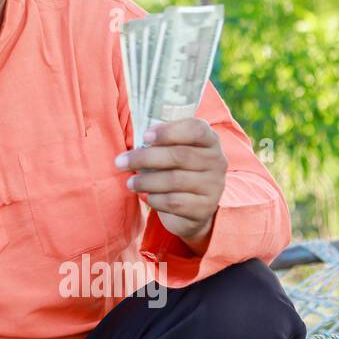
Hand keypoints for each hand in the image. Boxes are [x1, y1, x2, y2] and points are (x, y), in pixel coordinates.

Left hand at [114, 117, 226, 245]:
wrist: (192, 209)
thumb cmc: (176, 170)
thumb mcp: (173, 152)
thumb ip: (160, 142)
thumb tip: (134, 141)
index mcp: (209, 140)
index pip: (196, 129)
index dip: (169, 132)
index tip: (145, 136)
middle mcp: (217, 161)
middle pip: (180, 156)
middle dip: (145, 158)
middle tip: (121, 162)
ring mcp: (214, 186)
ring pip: (175, 180)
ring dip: (146, 181)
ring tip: (129, 182)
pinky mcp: (205, 208)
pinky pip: (175, 202)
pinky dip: (155, 199)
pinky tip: (146, 197)